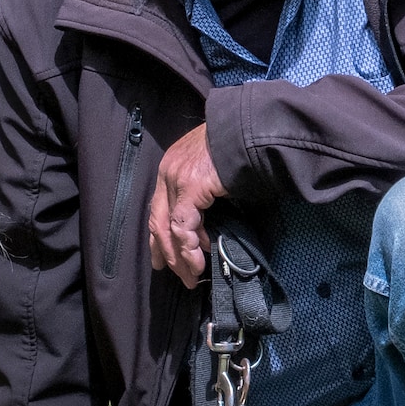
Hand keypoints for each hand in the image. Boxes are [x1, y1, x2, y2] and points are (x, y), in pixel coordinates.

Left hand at [148, 123, 223, 287]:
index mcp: (171, 166)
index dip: (158, 235)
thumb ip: (202, 194)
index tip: (161, 258)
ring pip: (168, 228)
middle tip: (175, 273)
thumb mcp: (212, 170)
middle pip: (157, 220)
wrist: (247, 130)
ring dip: (180, 256)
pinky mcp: (189, 188)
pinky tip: (199, 261)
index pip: (158, 207)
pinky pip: (183, 226)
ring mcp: (175, 180)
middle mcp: (167, 173)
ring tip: (192, 276)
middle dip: (165, 251)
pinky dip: (190, 247)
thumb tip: (206, 228)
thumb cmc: (237, 147)